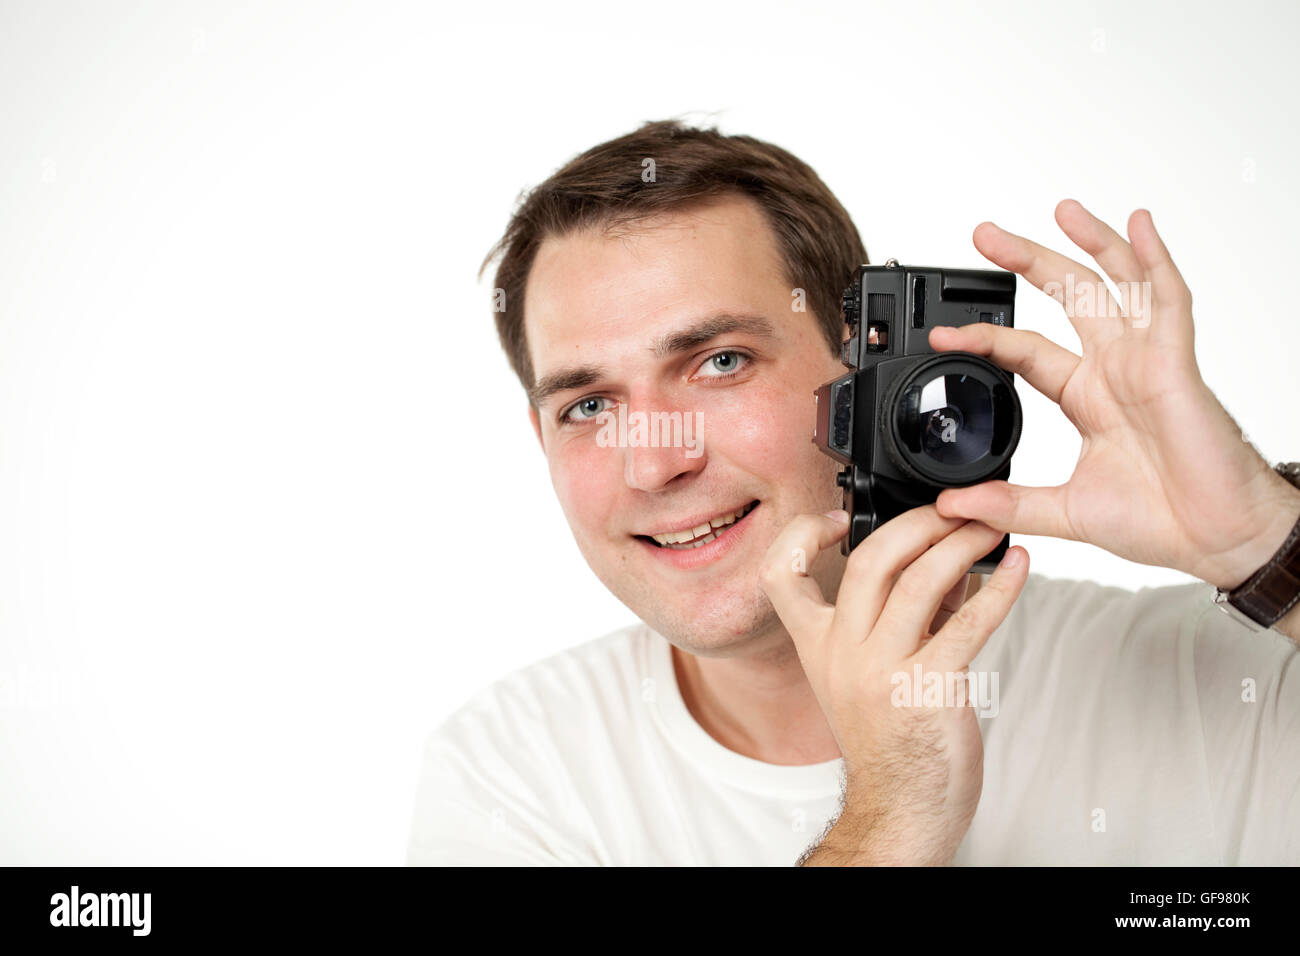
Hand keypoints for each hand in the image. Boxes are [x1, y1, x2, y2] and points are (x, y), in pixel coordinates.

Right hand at [759, 506, 1029, 865]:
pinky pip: (968, 622)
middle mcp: (842, 653)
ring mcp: (882, 670)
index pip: (782, 576)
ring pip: (918, 581)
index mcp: (818, 646)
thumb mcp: (876, 669)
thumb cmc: (894, 740)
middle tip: (952, 513)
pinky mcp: (929, 687)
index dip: (804, 536)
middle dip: (917, 524)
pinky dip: (1000, 588)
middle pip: (868, 561)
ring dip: (961, 545)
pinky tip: (1019, 568)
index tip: (840, 520)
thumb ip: (904, 614)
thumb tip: (947, 560)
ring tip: (990, 531)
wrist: (904, 808)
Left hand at [929, 200, 1299, 590]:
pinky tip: (1140, 224)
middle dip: (1027, 261)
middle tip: (984, 235)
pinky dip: (1154, 260)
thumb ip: (1008, 503)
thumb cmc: (1160, 520)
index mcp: (1086, 397)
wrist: (1215, 538)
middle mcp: (1115, 369)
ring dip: (1091, 243)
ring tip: (1059, 209)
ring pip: (1117, 284)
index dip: (985, 338)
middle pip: (1067, 298)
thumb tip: (952, 506)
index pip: (1025, 350)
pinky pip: (1168, 300)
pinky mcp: (1177, 364)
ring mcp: (1146, 361)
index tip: (943, 335)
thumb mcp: (1064, 511)